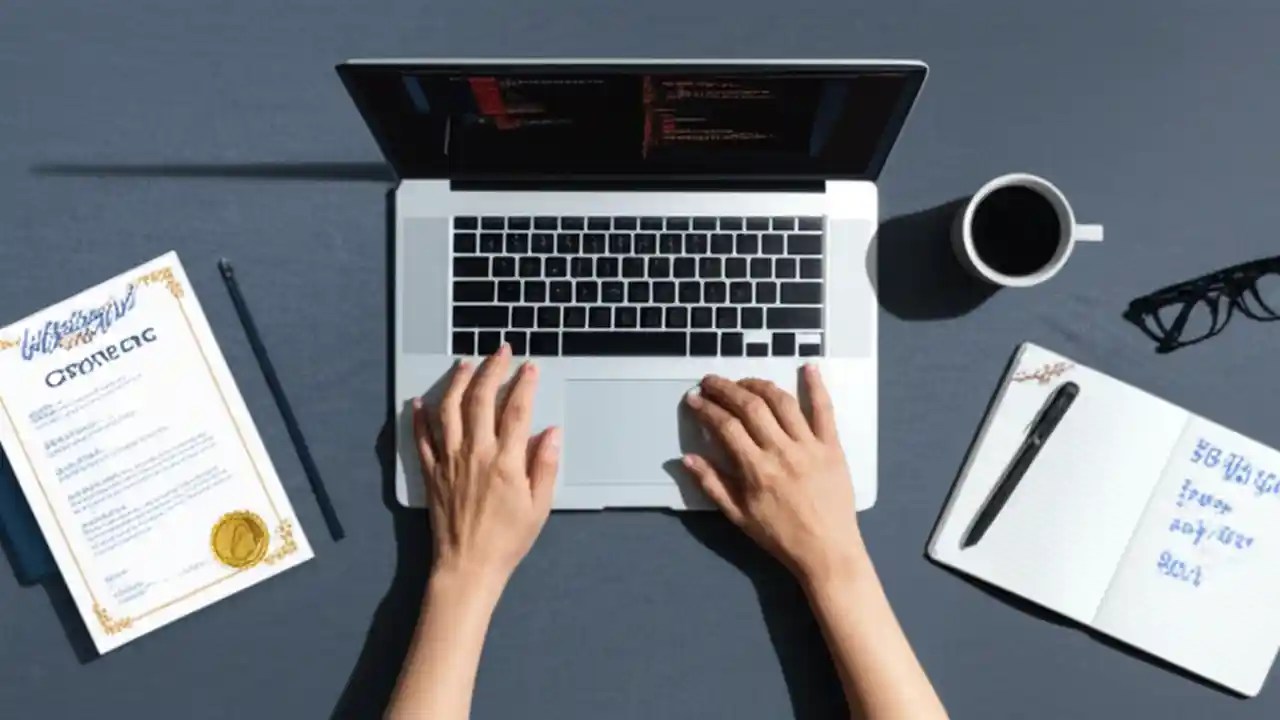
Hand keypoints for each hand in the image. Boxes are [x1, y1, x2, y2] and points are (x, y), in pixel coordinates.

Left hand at [413, 344, 560, 588]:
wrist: (467, 566)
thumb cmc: (508, 540)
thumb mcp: (540, 506)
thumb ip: (546, 465)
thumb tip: (552, 432)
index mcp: (506, 462)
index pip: (517, 411)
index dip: (524, 384)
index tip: (530, 367)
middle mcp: (476, 453)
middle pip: (481, 400)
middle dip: (492, 370)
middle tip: (500, 352)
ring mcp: (449, 461)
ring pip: (449, 410)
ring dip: (457, 383)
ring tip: (465, 364)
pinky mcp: (431, 472)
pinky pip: (422, 438)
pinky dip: (420, 416)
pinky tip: (421, 401)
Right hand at [683, 365, 863, 585]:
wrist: (827, 551)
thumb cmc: (780, 536)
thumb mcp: (739, 517)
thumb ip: (712, 485)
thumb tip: (687, 458)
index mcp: (756, 470)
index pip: (726, 427)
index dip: (707, 409)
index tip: (694, 399)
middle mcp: (782, 451)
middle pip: (751, 407)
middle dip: (727, 389)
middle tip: (711, 381)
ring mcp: (809, 446)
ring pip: (782, 403)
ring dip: (759, 384)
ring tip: (744, 381)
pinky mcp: (832, 447)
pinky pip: (824, 410)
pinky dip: (817, 386)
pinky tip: (809, 367)